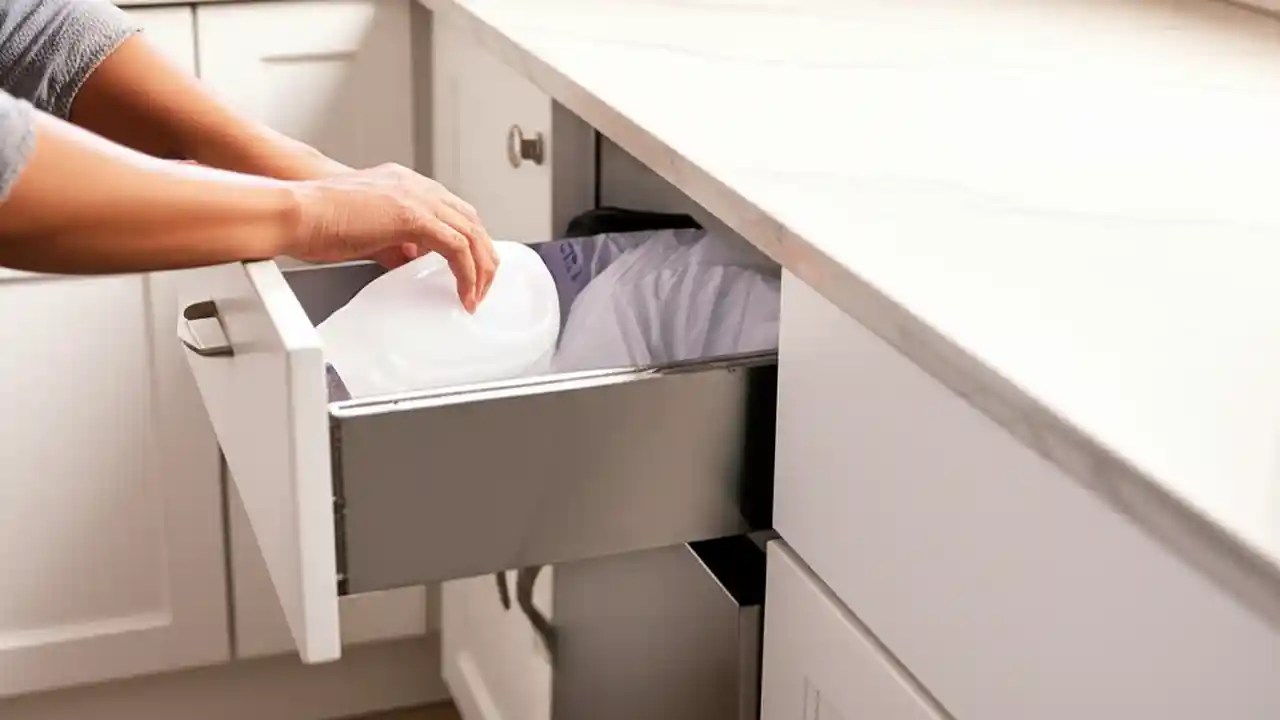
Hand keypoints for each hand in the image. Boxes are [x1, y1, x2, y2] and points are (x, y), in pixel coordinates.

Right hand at [290, 164, 498, 311]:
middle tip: (483, 287)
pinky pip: (457, 247)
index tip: (471, 269)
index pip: (454, 211)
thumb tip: (411, 261)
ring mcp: (416, 197)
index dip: (469, 242)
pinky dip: (467, 273)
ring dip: (480, 268)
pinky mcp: (412, 216)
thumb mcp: (368, 232)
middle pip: (471, 220)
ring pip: (471, 232)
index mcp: (405, 184)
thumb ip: (395, 243)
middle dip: (483, 257)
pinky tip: (463, 292)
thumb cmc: (317, 220)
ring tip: (477, 295)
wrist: (295, 209)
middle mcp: (415, 185)